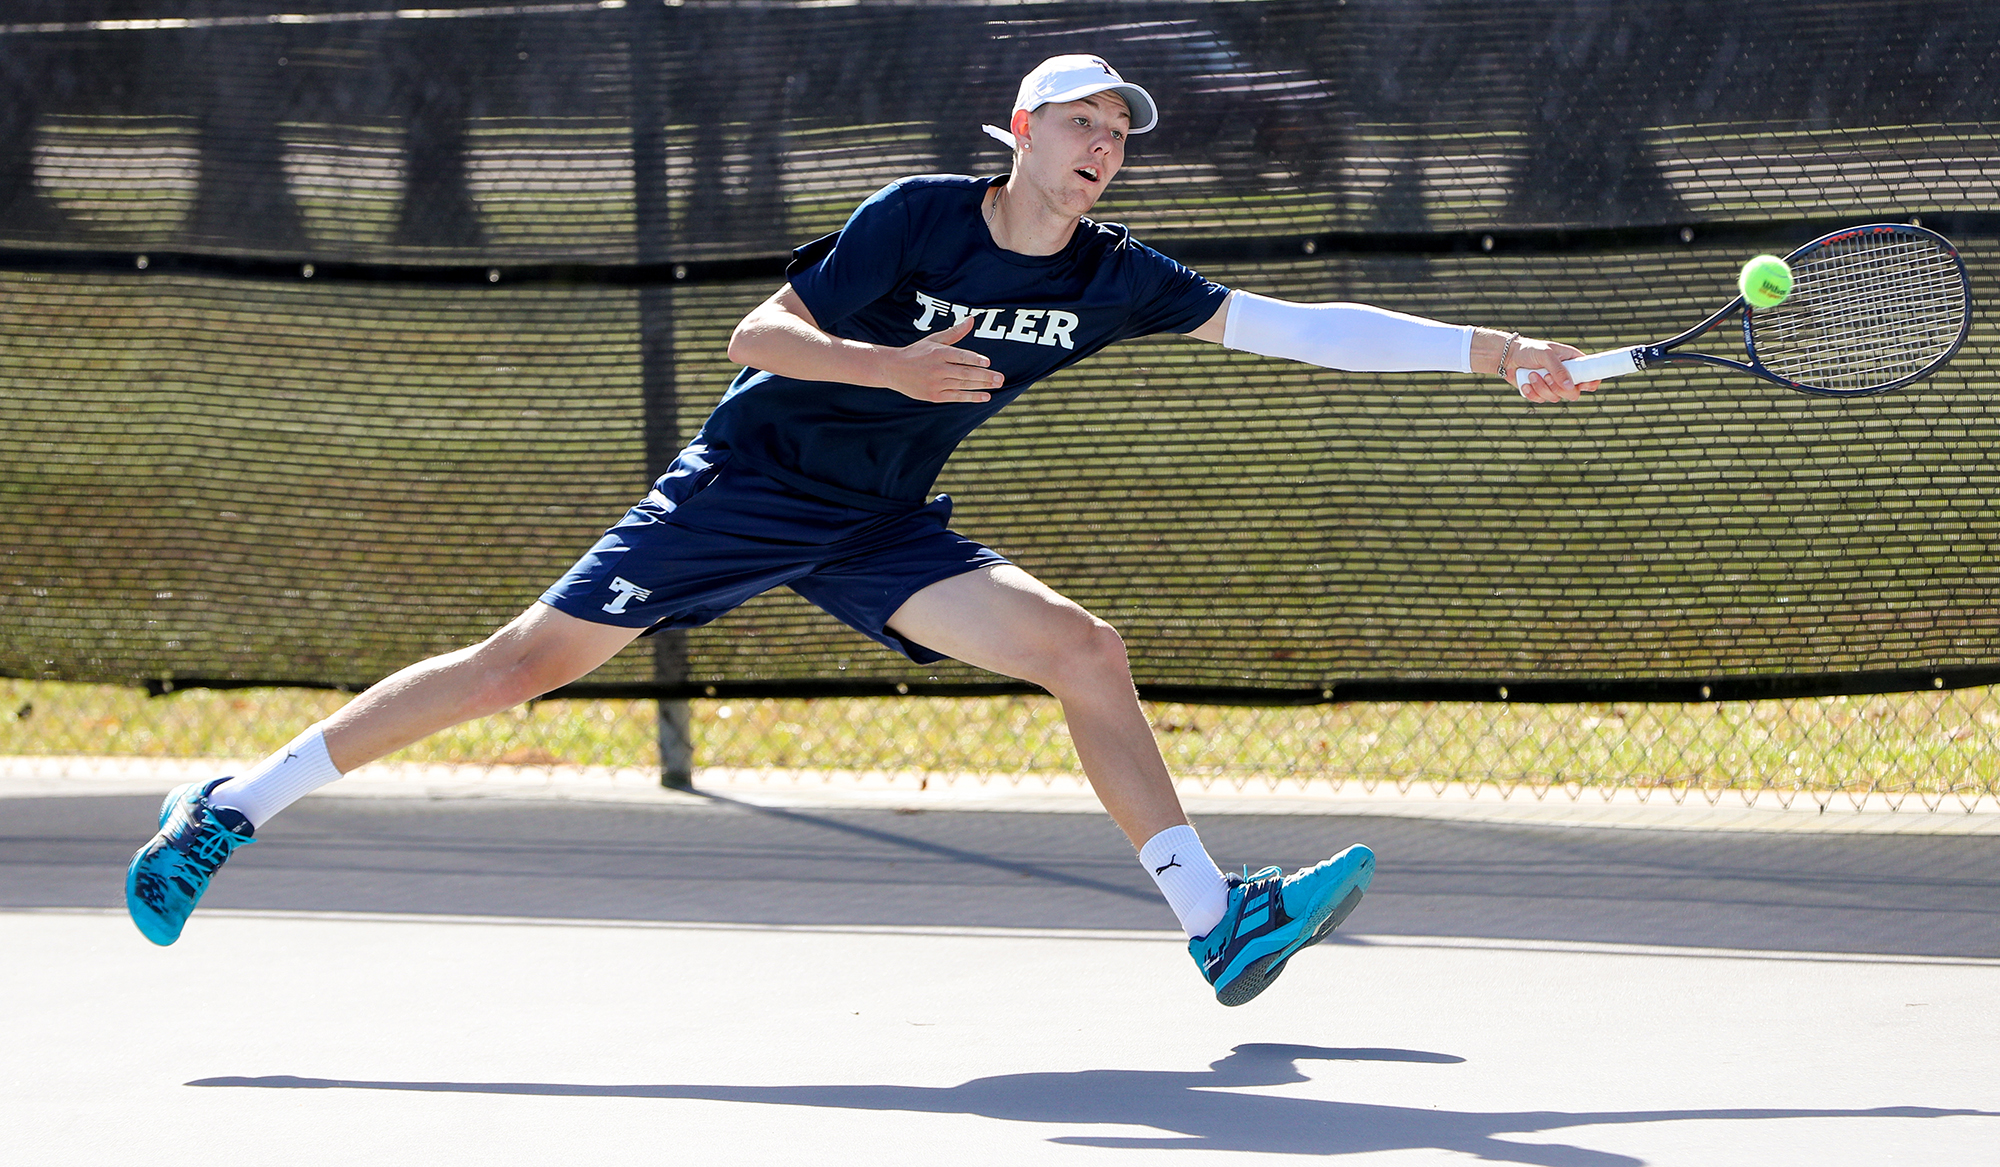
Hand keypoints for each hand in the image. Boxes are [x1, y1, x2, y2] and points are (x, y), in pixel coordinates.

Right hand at [881, 315, 1003, 403]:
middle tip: (1001, 378)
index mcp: (938, 353)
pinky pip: (956, 397)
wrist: (894, 370)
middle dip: (984, 376)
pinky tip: (985, 396)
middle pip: (965, 373)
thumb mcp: (934, 340)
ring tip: (997, 385)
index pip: (960, 356)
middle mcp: (937, 369)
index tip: (988, 362)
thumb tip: (972, 320)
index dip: (974, 359)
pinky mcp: (934, 396)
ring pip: (962, 386)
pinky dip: (971, 397)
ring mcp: (935, 384)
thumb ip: (955, 332)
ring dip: (981, 386)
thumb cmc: (917, 352)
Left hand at [1508, 338, 1602, 403]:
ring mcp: (1553, 385)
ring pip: (1555, 398)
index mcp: (1573, 362)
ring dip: (1541, 388)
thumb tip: (1571, 387)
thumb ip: (1558, 370)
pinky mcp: (1540, 392)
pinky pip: (1541, 400)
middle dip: (1559, 388)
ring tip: (1532, 374)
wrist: (1508, 357)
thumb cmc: (1529, 350)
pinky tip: (1525, 383)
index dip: (1590, 383)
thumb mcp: (1546, 354)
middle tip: (1546, 376)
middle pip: (1574, 394)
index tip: (1582, 385)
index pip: (1591, 375)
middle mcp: (1565, 375)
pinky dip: (1532, 393)